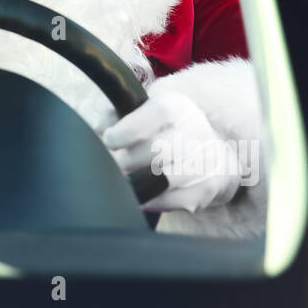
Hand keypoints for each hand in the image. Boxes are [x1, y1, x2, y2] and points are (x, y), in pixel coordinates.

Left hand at [101, 88, 241, 213]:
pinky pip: (169, 201)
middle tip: (112, 167)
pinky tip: (141, 195)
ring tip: (124, 182)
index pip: (156, 113)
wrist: (210, 156)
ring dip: (137, 184)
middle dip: (127, 162)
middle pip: (157, 150)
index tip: (109, 141)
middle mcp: (196, 130)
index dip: (127, 131)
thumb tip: (96, 128)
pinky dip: (149, 201)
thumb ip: (115, 116)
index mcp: (177, 106)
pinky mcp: (206, 189)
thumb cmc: (163, 132)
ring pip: (162, 179)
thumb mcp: (144, 114)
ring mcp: (205, 161)